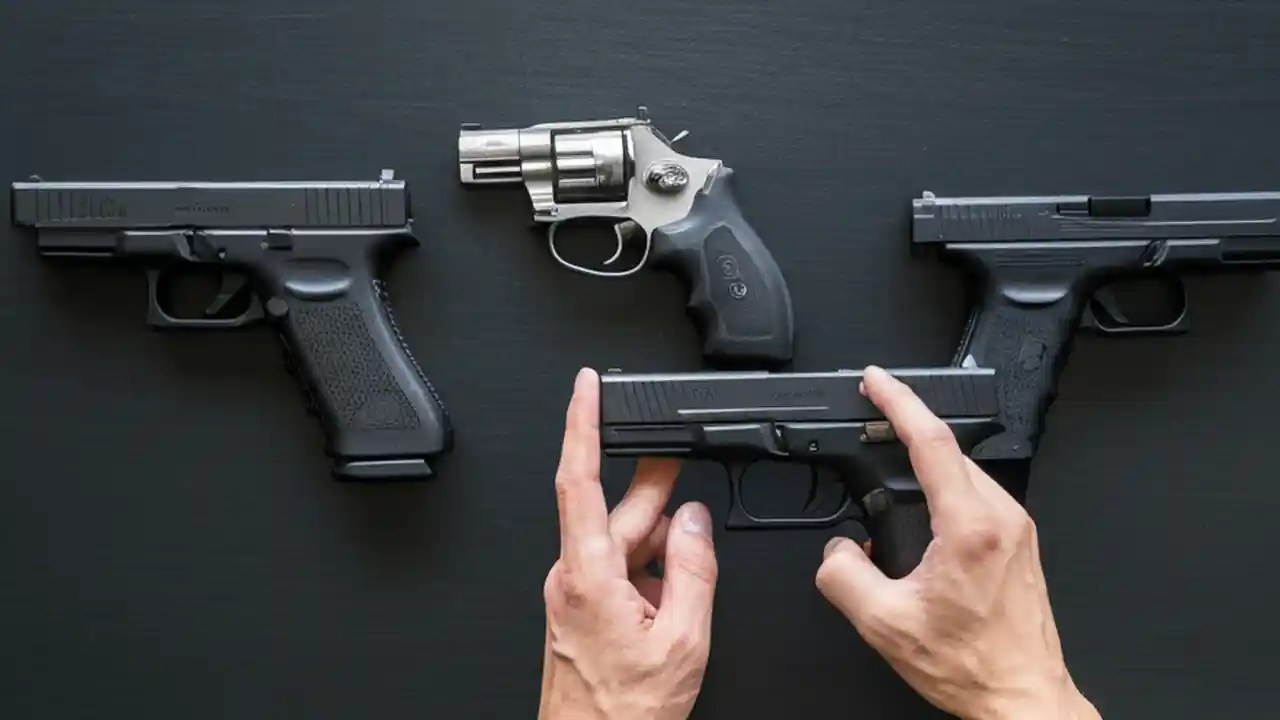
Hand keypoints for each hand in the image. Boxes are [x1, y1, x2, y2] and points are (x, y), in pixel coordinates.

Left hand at [539, 368, 717, 719]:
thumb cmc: (624, 712)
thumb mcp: (682, 640)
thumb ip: (692, 570)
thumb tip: (693, 518)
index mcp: (589, 576)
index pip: (578, 479)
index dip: (581, 424)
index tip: (586, 387)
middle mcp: (573, 577)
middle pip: (614, 510)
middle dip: (652, 487)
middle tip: (683, 457)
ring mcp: (574, 592)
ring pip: (620, 539)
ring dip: (657, 538)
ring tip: (691, 558)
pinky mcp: (581, 607)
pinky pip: (617, 566)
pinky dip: (649, 567)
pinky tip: (674, 589)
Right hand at [816, 367, 1100, 719]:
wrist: (1022, 696)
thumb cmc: (971, 665)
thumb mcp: (883, 624)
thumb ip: (842, 576)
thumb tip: (835, 552)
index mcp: (969, 528)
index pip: (931, 440)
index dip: (898, 400)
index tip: (876, 380)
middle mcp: (1001, 520)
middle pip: (949, 450)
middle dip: (907, 430)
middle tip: (871, 422)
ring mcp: (1017, 530)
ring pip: (965, 474)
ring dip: (927, 466)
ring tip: (891, 476)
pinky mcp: (1020, 543)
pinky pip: (978, 498)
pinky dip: (945, 492)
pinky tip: (922, 521)